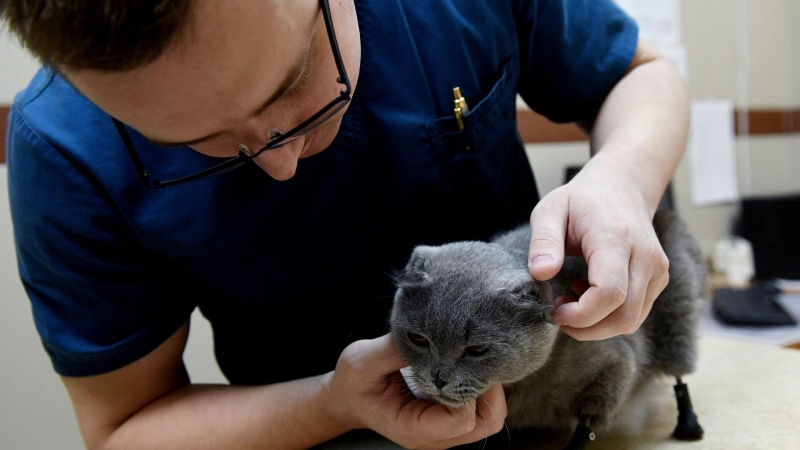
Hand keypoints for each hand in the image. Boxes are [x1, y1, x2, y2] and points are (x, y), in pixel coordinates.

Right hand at [323, 334, 506, 448]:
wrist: (348, 398)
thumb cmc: (354, 383)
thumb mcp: (362, 360)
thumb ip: (395, 350)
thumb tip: (429, 331)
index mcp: (412, 429)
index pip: (461, 420)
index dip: (467, 390)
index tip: (456, 360)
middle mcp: (434, 436)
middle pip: (486, 423)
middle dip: (488, 389)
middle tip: (473, 357)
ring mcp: (444, 430)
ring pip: (489, 417)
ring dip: (487, 388)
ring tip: (470, 359)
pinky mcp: (449, 417)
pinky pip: (481, 408)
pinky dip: (481, 387)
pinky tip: (465, 365)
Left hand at [527, 164, 669, 340]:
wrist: (621, 185)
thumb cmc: (582, 200)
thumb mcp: (551, 209)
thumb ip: (543, 241)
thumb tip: (541, 273)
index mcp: (616, 238)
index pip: (609, 293)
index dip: (581, 314)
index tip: (555, 310)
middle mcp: (645, 256)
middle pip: (624, 316)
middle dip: (587, 328)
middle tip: (559, 313)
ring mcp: (657, 269)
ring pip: (632, 320)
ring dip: (598, 325)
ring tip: (570, 301)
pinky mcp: (659, 278)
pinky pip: (637, 312)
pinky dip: (610, 316)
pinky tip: (588, 294)